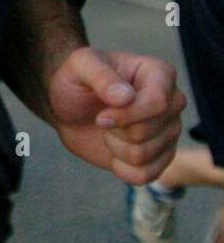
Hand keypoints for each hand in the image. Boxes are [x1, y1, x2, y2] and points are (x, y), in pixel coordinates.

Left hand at [48, 47, 185, 183]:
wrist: (70, 108)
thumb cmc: (77, 80)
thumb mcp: (79, 66)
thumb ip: (100, 76)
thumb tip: (126, 97)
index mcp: (159, 74)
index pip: (158, 103)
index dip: (127, 115)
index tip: (100, 116)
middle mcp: (172, 103)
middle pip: (149, 131)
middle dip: (115, 129)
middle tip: (101, 117)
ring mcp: (169, 132)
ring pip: (145, 155)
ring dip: (114, 147)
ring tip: (107, 130)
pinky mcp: (161, 157)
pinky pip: (145, 176)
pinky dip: (121, 168)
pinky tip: (112, 152)